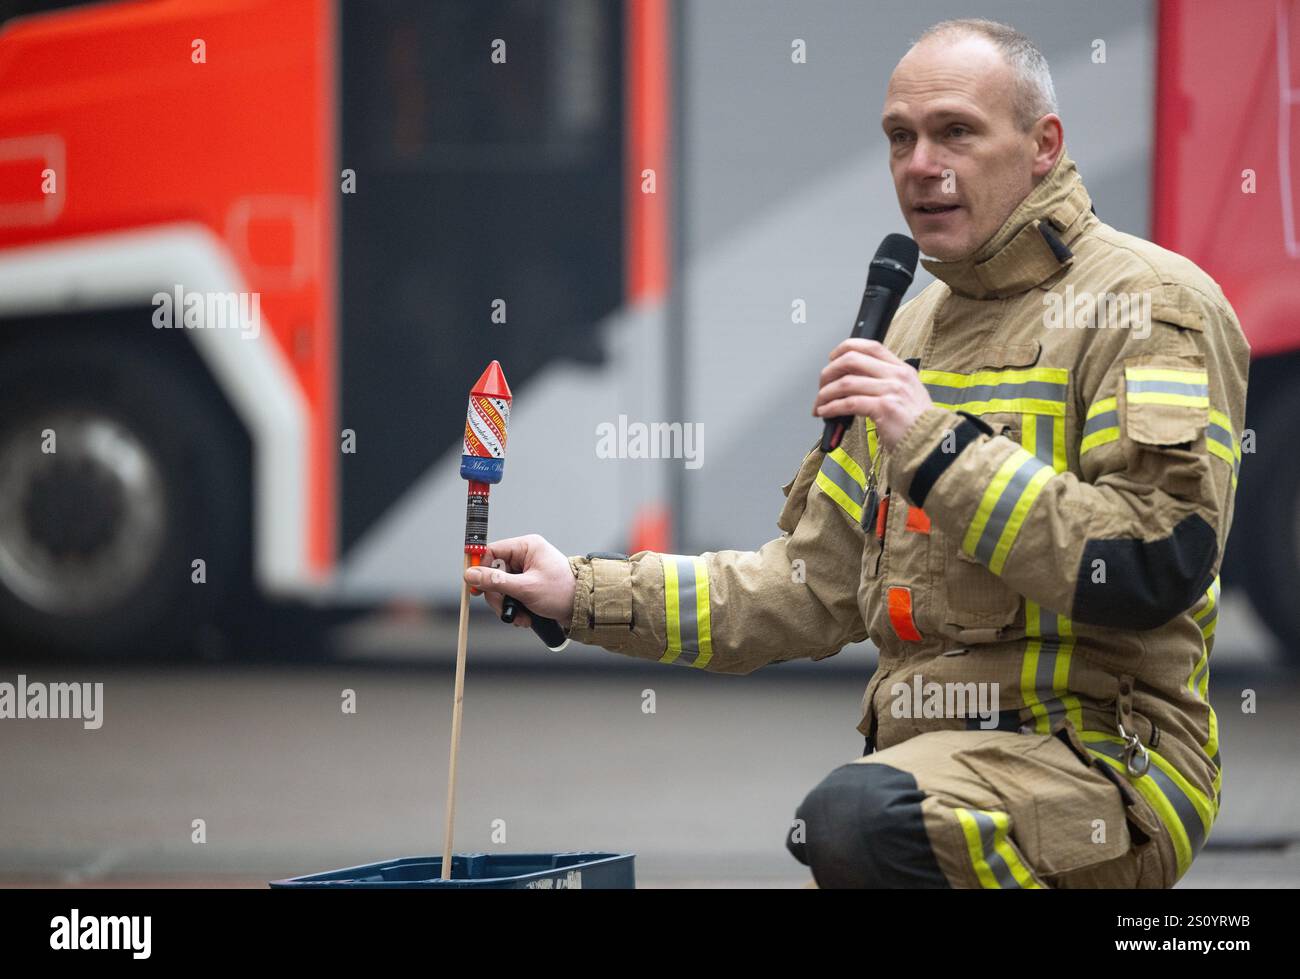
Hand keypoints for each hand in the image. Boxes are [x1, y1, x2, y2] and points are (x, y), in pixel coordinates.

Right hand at [463, 534, 575, 626]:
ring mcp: (526, 571)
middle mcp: (526, 556)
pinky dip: (515, 609)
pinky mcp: (528, 585)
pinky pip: (511, 595)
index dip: (480, 569)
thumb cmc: (561, 593)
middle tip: (504, 610)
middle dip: (498, 596)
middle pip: (494, 573)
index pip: (492, 551)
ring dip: (507, 606)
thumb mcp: (525, 588)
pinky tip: (524, 617)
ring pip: (501, 587)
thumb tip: (470, 574)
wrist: (583, 609)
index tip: (474, 586)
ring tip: (520, 618)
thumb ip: (495, 581)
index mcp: (527, 546)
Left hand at [812, 338, 931, 450]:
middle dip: (829, 372)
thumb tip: (852, 380)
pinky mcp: (884, 408)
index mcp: (902, 369)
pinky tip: (826, 413)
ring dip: (825, 394)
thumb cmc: (917, 424)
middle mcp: (897, 376)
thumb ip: (885, 383)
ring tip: (819, 405)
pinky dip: (831, 407)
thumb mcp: (907, 394)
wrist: (932, 443)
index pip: (870, 346)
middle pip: (852, 360)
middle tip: (822, 386)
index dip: (846, 348)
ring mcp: (891, 390)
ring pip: (846, 382)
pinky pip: (849, 403)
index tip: (832, 359)